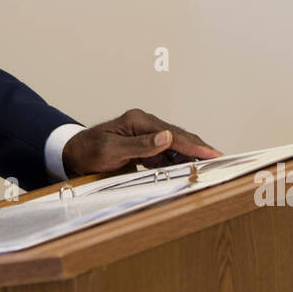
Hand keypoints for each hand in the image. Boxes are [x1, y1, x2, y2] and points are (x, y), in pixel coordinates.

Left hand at [61, 108, 220, 176]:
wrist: (71, 154)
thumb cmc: (88, 150)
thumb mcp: (111, 149)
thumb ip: (140, 145)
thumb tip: (168, 137)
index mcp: (139, 120)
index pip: (173, 134)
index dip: (195, 145)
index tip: (214, 154)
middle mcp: (145, 124)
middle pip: (179, 137)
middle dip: (200, 149)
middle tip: (221, 161)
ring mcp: (144, 134)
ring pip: (175, 146)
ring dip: (190, 157)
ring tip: (208, 168)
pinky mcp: (143, 146)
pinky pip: (165, 154)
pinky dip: (177, 162)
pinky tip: (187, 170)